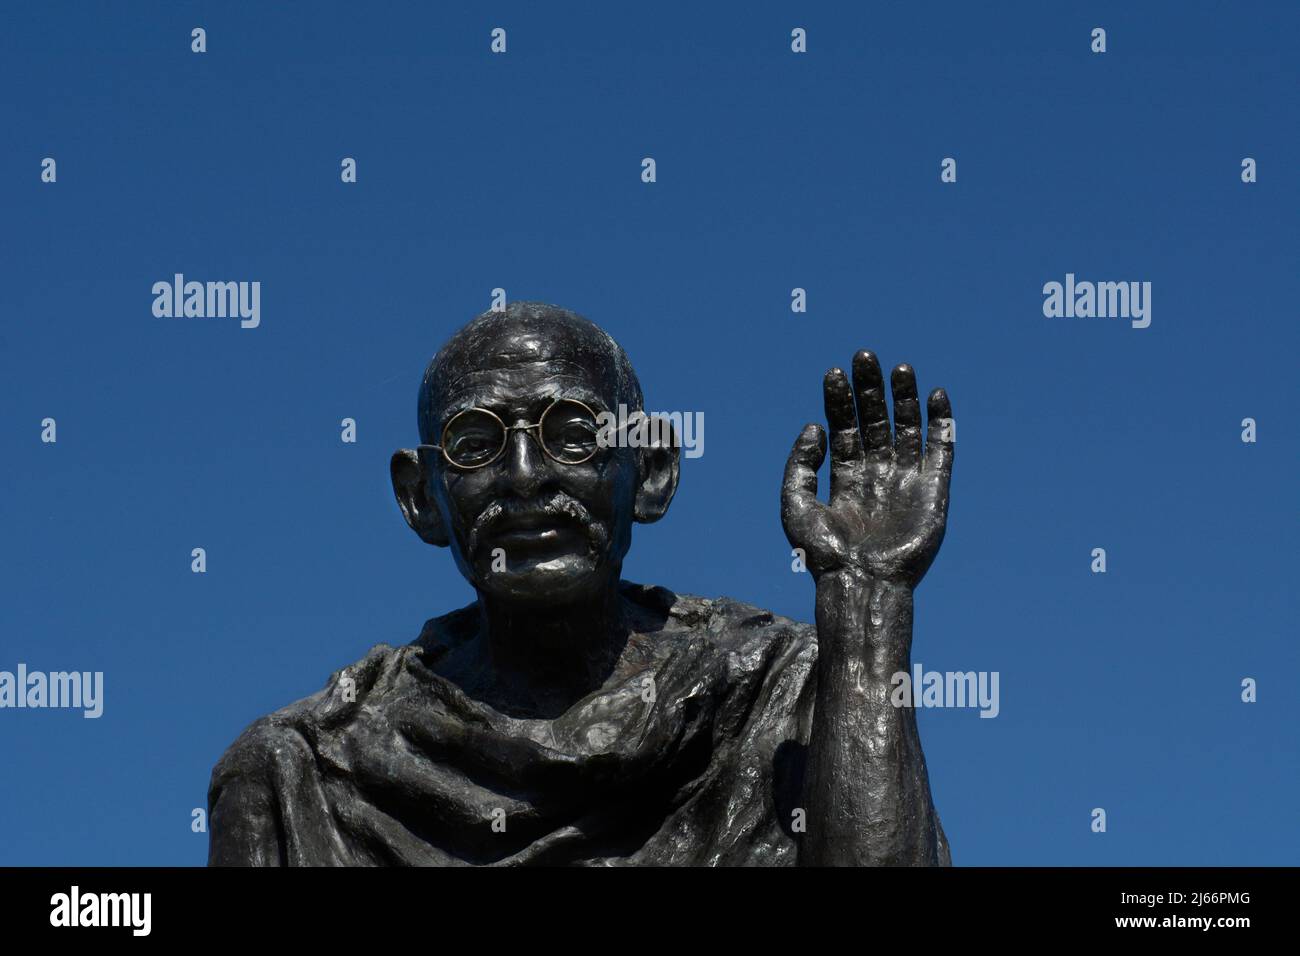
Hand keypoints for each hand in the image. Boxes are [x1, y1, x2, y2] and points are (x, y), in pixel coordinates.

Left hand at [781, 351, 952, 587]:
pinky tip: (936, 396)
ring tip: (899, 368)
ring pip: (908, 429)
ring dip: (905, 398)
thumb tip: (816, 425)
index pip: (844, 427)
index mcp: (846, 477)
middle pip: (876, 421)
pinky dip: (942, 423)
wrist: (861, 583)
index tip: (835, 372)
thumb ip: (800, 464)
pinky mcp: (934, 491)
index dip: (840, 400)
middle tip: (865, 356)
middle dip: (871, 390)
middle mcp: (877, 474)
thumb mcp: (795, 505)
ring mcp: (906, 481)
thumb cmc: (824, 553)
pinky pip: (941, 451)